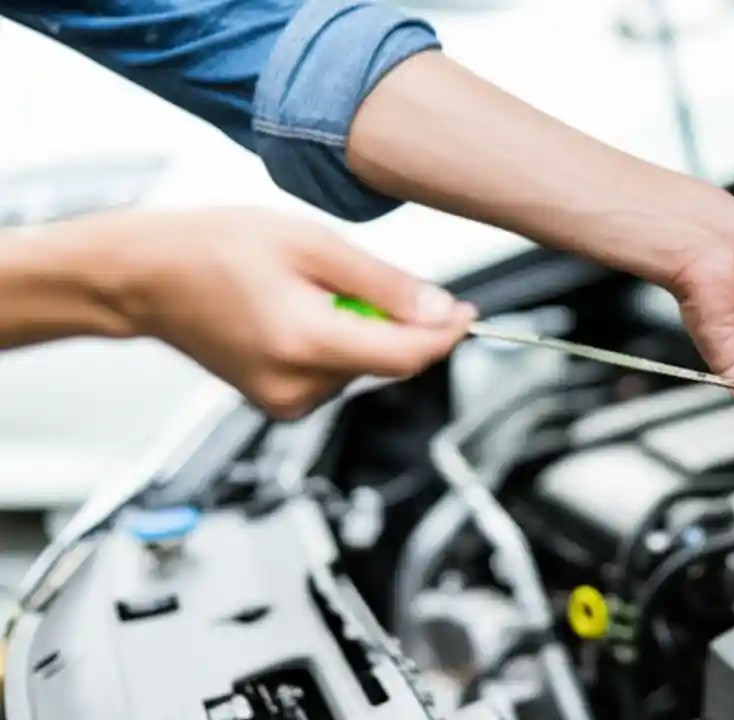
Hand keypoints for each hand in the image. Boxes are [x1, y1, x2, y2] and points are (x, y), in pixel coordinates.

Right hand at [121, 207, 474, 417]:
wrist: (146, 276)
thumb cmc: (214, 248)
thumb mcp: (312, 244)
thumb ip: (384, 284)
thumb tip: (440, 311)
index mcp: (308, 343)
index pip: (409, 356)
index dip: (447, 335)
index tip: (468, 312)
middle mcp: (298, 385)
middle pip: (389, 363)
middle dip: (397, 324)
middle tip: (363, 278)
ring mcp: (286, 400)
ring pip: (364, 367)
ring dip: (362, 330)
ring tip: (311, 290)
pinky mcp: (279, 403)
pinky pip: (336, 374)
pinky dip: (337, 343)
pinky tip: (300, 313)